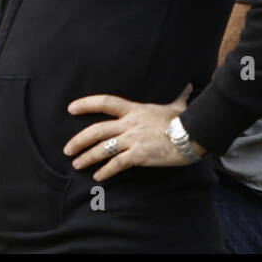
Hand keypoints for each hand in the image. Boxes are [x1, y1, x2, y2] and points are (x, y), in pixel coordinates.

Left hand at [63, 84, 204, 181]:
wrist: (195, 135)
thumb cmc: (186, 121)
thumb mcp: (177, 106)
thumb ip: (178, 96)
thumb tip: (188, 86)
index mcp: (133, 110)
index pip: (104, 102)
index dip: (85, 104)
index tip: (70, 108)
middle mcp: (129, 124)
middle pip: (96, 130)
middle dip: (79, 140)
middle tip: (67, 149)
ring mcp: (133, 139)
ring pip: (103, 149)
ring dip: (88, 158)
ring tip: (77, 165)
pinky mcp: (139, 155)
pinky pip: (117, 163)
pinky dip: (106, 171)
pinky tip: (98, 176)